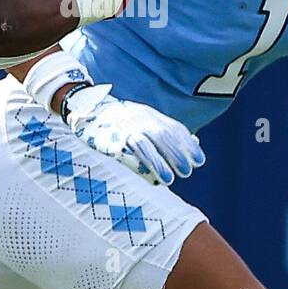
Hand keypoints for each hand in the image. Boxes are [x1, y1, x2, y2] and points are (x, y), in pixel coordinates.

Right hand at [64, 84, 204, 186]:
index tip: (199, 161)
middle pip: (163, 136)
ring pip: (145, 144)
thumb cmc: (123, 120)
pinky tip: (148, 178)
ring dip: (159, 163)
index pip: (175, 129)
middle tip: (187, 172)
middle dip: (177, 155)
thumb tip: (195, 141)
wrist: (88, 108)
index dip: (188, 146)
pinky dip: (138, 166)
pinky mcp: (110, 140)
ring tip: (170, 179)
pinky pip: (126, 154)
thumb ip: (169, 130)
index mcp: (151, 116)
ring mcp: (125, 129)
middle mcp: (140, 120)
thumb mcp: (148, 119)